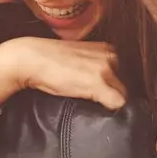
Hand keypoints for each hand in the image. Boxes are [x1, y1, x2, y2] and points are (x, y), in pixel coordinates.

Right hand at [0, 37, 126, 109]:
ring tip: (91, 101)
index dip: (115, 85)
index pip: (126, 73)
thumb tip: (107, 86)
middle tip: (96, 99)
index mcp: (107, 48)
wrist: (30, 58)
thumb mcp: (79, 57)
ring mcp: (105, 68)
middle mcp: (110, 55)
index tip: (105, 92)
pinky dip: (111, 109)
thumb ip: (96, 64)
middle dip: (115, 93)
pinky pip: (118, 102)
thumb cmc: (50, 61)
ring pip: (123, 94)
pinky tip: (95, 106)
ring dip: (111, 101)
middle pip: (126, 84)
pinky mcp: (98, 82)